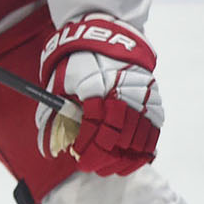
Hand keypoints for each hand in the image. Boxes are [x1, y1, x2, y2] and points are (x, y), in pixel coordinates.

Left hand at [35, 14, 163, 174]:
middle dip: (103, 158)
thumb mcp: (61, 83)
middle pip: (118, 138)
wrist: (109, 38)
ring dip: (123, 158)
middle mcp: (124, 93)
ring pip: (138, 139)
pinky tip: (130, 160)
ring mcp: (143, 98)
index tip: (78, 158)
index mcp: (98, 86)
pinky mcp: (155, 101)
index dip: (87, 149)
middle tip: (90, 165)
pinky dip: (142, 151)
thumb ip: (53, 115)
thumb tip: (48, 148)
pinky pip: (153, 134)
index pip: (96, 129)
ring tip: (108, 166)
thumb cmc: (79, 62)